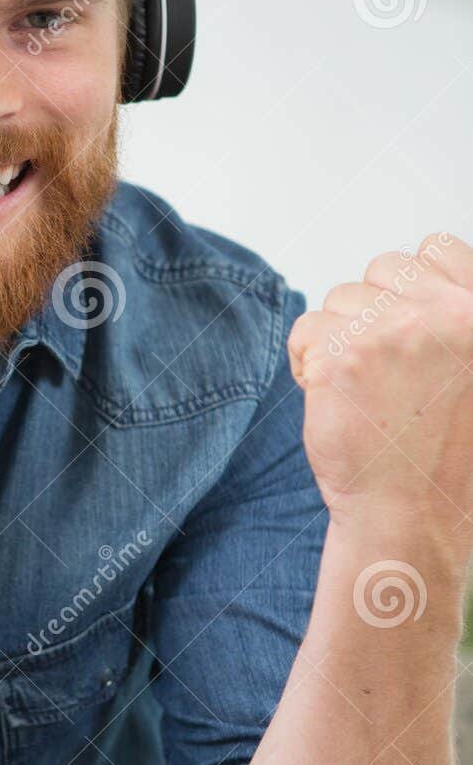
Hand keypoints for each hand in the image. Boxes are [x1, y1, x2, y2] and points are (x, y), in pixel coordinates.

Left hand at [287, 232, 472, 551]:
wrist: (414, 516)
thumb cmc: (447, 454)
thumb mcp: (472, 370)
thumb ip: (455, 319)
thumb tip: (419, 268)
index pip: (437, 249)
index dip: (413, 287)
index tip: (410, 332)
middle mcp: (453, 314)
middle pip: (385, 268)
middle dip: (375, 312)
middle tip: (388, 373)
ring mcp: (399, 329)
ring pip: (341, 298)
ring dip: (341, 339)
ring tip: (368, 393)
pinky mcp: (346, 353)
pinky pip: (307, 330)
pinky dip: (310, 363)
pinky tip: (337, 401)